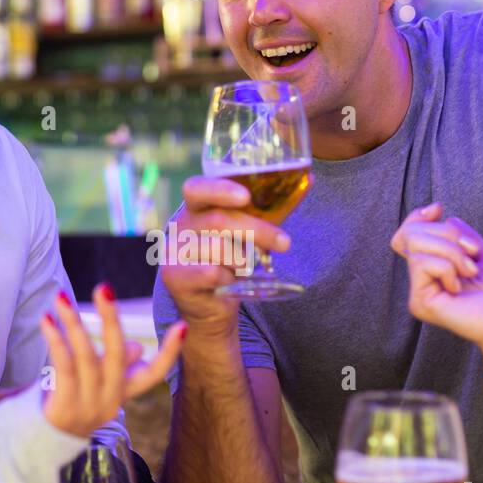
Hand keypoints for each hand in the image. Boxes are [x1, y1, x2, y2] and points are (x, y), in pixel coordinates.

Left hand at [39, 283, 185, 437]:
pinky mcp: (64, 406)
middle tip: (104, 288)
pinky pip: (62, 367)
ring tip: (61, 297)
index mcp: (125, 392)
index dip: (170, 352)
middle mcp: (111, 399)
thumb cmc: (78, 400)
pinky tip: (46, 319)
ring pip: (86, 357)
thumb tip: (138, 348)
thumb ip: (120, 365)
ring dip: (74, 323)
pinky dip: (55, 340)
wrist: (48, 441)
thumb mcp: (104, 385)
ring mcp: (88, 404)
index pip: (155, 374)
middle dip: (112, 319)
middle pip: (118, 356)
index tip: (183, 326)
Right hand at [158, 176, 293, 335]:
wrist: (213, 303)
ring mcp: (173, 250)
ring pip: (217, 248)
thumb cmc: (232, 259)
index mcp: (195, 207)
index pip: (198, 188)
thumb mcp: (252, 230)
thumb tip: (309, 179)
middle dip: (257, 230)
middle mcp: (179, 225)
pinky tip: (230, 281)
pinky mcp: (173, 276)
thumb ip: (274, 207)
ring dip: (242, 259)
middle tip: (284, 243)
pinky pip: (210, 273)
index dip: (221, 189)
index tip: (247, 197)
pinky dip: (228, 277)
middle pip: (218, 220)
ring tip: (248, 267)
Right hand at [392, 202, 482, 353]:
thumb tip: (440, 215)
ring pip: (415, 244)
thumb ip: (461, 236)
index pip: (407, 236)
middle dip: (447, 234)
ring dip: (451, 251)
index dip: (416, 217)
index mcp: (436, 270)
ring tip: (470, 271)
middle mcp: (424, 281)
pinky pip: (421, 262)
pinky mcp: (420, 302)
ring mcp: (420, 293)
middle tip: (472, 254)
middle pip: (411, 234)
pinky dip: (447, 266)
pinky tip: (460, 287)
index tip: (437, 209)